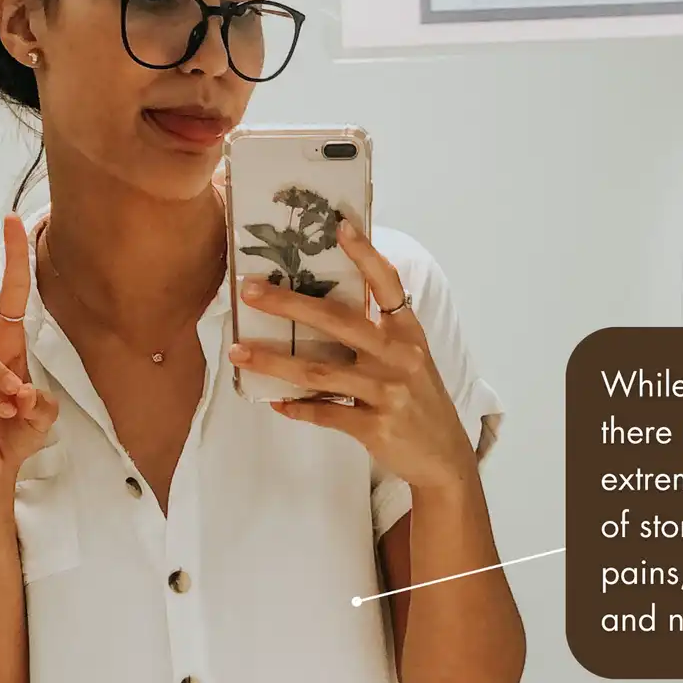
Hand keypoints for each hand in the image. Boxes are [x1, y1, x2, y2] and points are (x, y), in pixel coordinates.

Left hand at [229, 220, 476, 491]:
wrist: (444, 457)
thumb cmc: (419, 401)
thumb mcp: (410, 359)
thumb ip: (378, 333)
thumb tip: (325, 308)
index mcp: (407, 333)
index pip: (388, 284)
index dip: (365, 254)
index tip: (339, 225)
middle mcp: (398, 356)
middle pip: (338, 321)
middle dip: (289, 304)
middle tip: (249, 291)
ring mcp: (386, 392)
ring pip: (319, 371)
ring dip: (273, 361)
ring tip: (238, 351)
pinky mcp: (374, 426)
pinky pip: (325, 412)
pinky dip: (296, 407)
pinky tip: (273, 402)